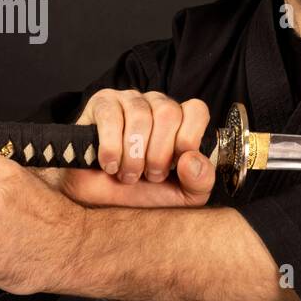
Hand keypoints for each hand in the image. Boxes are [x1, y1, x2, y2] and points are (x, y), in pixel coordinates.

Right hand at [37, 90, 216, 208]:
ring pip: (140, 116)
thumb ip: (200, 180)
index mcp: (181, 121)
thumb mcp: (183, 195)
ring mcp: (129, 100)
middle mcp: (157, 105)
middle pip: (169, 113)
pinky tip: (110, 164)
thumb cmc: (143, 192)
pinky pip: (111, 118)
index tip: (177, 164)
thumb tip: (192, 159)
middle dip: (159, 153)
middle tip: (150, 176)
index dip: (189, 137)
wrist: (100, 200)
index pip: (196, 110)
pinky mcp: (102, 104)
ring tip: (128, 174)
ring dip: (134, 154)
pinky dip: (112, 148)